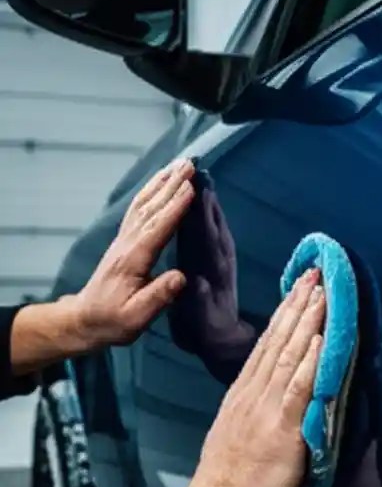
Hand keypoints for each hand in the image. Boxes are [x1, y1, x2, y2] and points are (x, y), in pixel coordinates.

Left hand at [67, 159, 195, 350]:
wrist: (85, 320)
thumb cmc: (113, 322)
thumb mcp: (136, 317)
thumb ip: (158, 296)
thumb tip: (182, 277)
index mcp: (133, 261)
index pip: (157, 229)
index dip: (174, 208)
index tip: (191, 187)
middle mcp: (127, 244)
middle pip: (152, 209)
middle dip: (172, 185)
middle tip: (190, 164)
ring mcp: (124, 240)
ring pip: (144, 204)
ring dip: (162, 183)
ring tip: (179, 165)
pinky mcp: (124, 241)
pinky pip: (139, 209)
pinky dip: (151, 192)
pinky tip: (160, 182)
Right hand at [170, 179, 256, 382]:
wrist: (224, 344)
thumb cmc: (206, 335)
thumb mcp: (201, 324)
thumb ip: (200, 303)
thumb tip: (198, 283)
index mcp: (213, 277)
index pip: (205, 242)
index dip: (200, 218)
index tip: (196, 195)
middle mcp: (221, 266)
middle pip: (213, 228)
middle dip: (207, 203)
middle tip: (199, 175)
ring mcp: (223, 264)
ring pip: (217, 228)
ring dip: (211, 206)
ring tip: (205, 181)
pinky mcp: (222, 264)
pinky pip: (217, 235)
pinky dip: (212, 218)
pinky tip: (209, 204)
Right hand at [187, 268, 325, 486]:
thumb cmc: (229, 484)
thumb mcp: (236, 436)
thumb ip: (254, 415)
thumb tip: (269, 401)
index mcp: (242, 396)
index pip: (265, 346)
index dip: (284, 318)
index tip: (297, 291)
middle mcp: (252, 393)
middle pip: (278, 339)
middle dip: (298, 305)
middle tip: (314, 274)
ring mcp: (266, 407)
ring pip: (290, 353)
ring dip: (308, 319)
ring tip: (321, 290)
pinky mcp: (282, 425)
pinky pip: (299, 384)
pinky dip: (310, 358)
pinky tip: (321, 335)